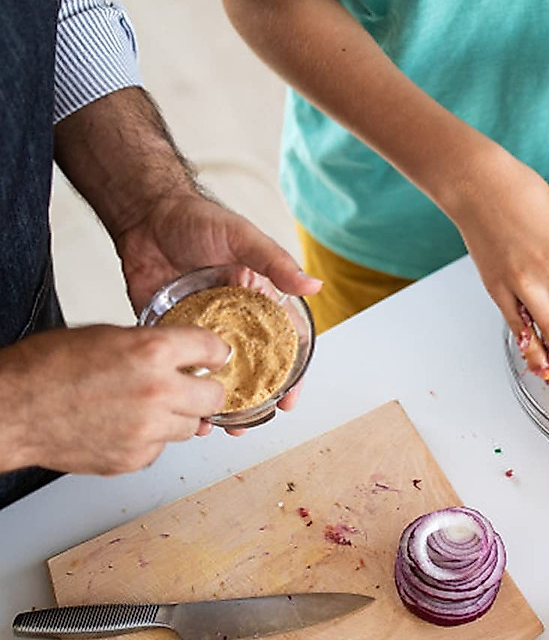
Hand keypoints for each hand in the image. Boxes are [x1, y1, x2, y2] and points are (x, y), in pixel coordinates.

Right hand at [0, 326, 229, 475]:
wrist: (9, 410)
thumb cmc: (45, 369)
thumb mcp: (106, 335)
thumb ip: (150, 345)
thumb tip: (179, 354)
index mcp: (152, 352)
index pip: (213, 349)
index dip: (215, 353)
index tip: (215, 358)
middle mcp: (157, 391)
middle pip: (215, 396)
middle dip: (204, 390)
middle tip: (191, 386)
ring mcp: (148, 429)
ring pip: (191, 426)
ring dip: (177, 416)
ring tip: (146, 406)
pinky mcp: (134, 457)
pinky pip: (160, 447)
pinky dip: (149, 439)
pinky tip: (125, 425)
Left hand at [113, 189, 321, 425]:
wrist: (144, 214)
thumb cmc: (198, 220)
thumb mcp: (243, 239)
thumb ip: (276, 263)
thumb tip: (314, 286)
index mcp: (257, 304)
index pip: (280, 347)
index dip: (288, 377)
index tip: (288, 401)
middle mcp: (231, 321)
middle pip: (248, 370)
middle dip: (252, 401)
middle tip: (250, 424)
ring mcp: (199, 329)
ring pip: (212, 375)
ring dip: (215, 402)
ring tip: (215, 425)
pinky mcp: (166, 331)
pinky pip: (175, 365)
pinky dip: (178, 386)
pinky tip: (177, 407)